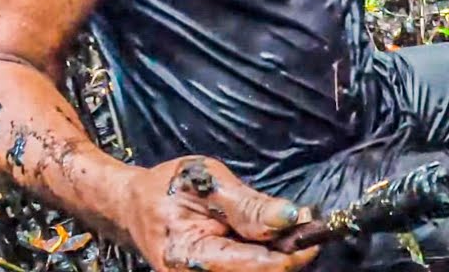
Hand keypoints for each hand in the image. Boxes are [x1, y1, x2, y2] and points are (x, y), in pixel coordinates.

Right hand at [121, 155, 320, 271]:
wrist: (133, 204)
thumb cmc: (166, 188)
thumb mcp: (205, 184)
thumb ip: (248, 205)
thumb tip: (290, 217)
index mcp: (191, 259)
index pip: (254, 267)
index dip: (291, 255)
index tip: (315, 233)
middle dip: (289, 252)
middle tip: (307, 224)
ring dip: (281, 253)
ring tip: (290, 227)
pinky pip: (251, 267)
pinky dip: (268, 254)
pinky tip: (274, 236)